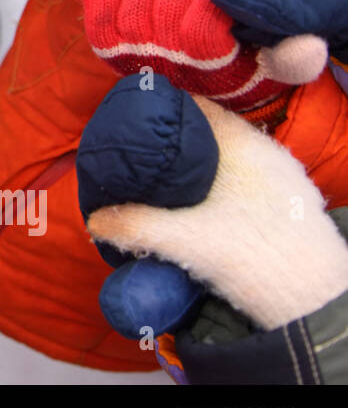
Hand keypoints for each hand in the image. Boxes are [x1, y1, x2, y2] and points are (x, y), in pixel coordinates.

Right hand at [79, 75, 347, 332]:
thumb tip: (93, 219)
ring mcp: (282, 177)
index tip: (132, 120)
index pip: (196, 105)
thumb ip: (133, 225)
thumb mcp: (184, 241)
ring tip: (165, 181)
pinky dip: (219, 183)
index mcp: (242, 143)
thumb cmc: (253, 258)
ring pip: (229, 157)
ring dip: (199, 164)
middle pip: (211, 131)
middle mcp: (266, 152)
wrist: (314, 302)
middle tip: (141, 153)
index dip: (161, 107)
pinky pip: (245, 178)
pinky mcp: (289, 203)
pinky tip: (200, 206)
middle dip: (176, 140)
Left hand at [80, 0, 336, 112]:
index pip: (198, 36)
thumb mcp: (280, 58)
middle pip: (160, 16)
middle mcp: (171, 70)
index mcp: (214, 74)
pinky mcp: (115, 47)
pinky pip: (98, 23)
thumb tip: (305, 48)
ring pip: (133, 11)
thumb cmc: (251, 53)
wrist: (221, 64)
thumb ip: (291, 57)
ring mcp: (140, 58)